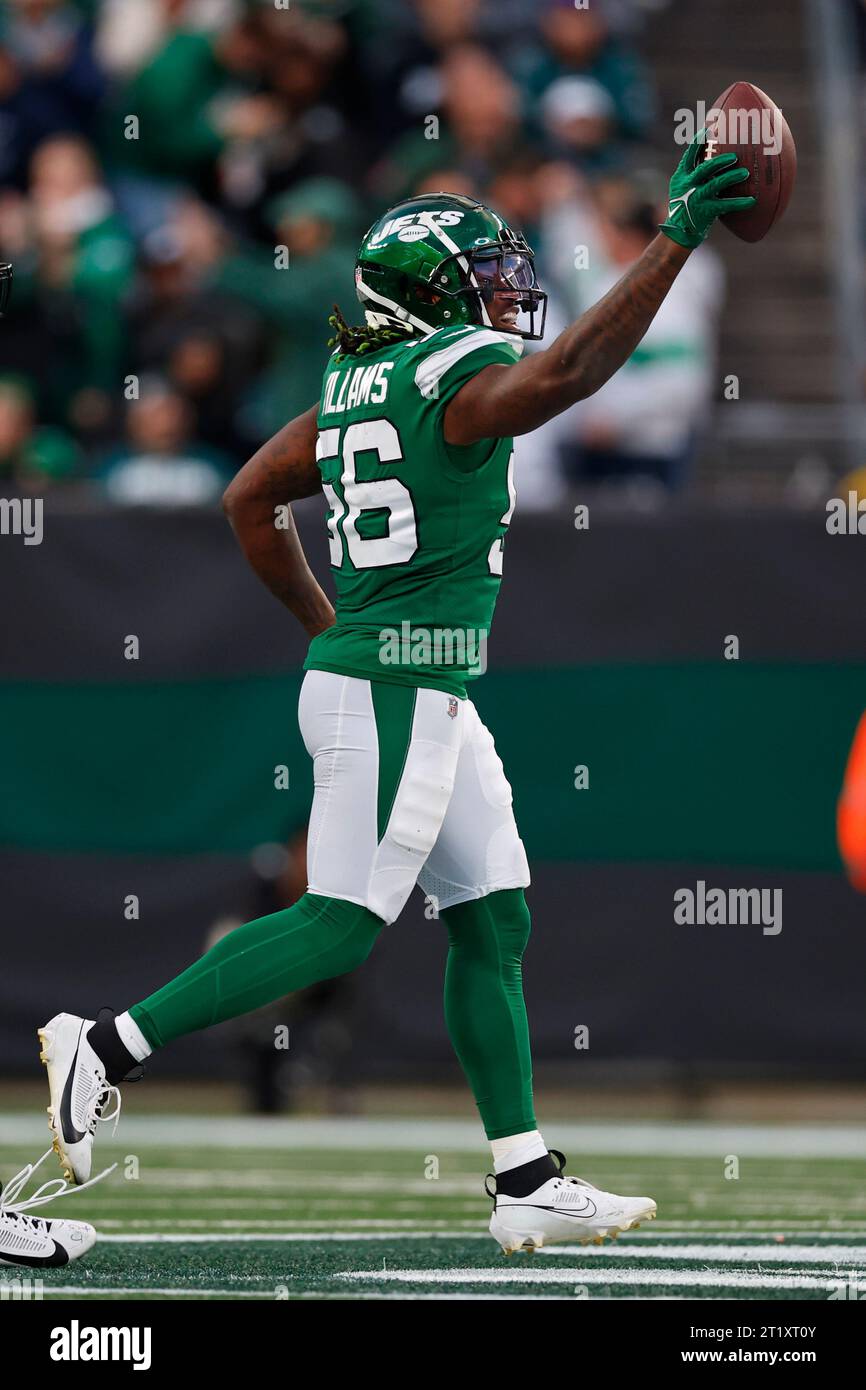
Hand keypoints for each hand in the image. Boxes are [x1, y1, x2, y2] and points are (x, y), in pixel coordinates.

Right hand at [659, 130, 755, 248]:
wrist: (678, 233)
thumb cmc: (685, 207)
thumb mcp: (682, 189)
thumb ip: (694, 174)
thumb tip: (712, 157)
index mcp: (681, 177)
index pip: (689, 155)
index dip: (698, 142)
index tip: (708, 129)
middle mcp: (687, 185)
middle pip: (705, 167)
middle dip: (720, 160)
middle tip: (734, 156)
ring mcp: (696, 198)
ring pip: (716, 184)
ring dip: (732, 177)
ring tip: (745, 173)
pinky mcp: (705, 211)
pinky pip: (726, 205)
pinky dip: (740, 203)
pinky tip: (752, 201)